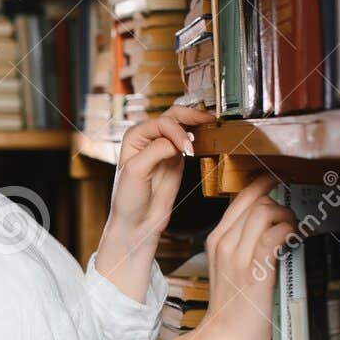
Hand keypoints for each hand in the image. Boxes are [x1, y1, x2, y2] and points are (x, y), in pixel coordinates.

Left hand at [108, 105, 215, 247]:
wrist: (137, 223)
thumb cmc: (128, 199)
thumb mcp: (137, 171)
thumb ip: (156, 151)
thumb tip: (178, 141)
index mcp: (135, 137)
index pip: (161, 123)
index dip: (176, 132)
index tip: (186, 150)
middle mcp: (148, 138)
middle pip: (173, 116)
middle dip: (190, 116)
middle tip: (208, 119)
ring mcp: (163, 148)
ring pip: (182, 125)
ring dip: (196, 121)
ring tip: (210, 122)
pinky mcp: (175, 159)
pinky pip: (188, 140)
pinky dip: (198, 135)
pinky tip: (206, 135)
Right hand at [201, 174, 298, 339]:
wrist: (224, 337)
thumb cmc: (231, 306)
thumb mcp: (228, 267)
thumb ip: (242, 244)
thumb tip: (268, 226)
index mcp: (216, 239)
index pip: (242, 197)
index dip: (264, 183)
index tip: (281, 180)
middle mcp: (224, 243)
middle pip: (256, 202)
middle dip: (282, 205)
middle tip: (292, 221)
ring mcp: (238, 256)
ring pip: (265, 213)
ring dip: (288, 218)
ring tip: (294, 232)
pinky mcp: (255, 270)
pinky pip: (274, 236)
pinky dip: (289, 232)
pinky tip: (294, 240)